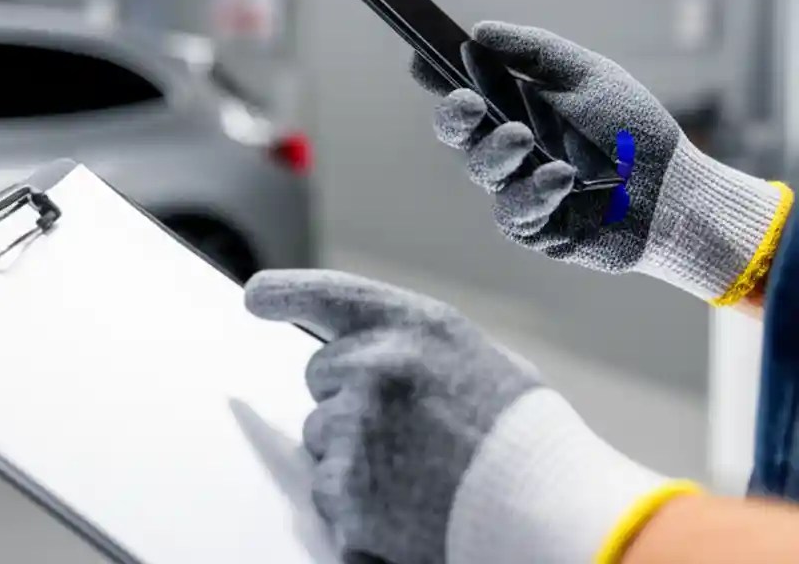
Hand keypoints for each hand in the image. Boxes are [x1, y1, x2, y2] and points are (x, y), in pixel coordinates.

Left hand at [246, 269, 693, 563]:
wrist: (548, 511)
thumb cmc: (518, 437)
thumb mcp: (470, 360)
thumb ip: (407, 347)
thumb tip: (345, 354)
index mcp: (414, 324)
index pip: (328, 293)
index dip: (286, 293)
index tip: (257, 296)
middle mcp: (377, 365)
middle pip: (320, 374)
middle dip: (347, 398)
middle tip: (408, 427)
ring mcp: (356, 428)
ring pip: (319, 435)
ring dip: (351, 454)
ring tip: (416, 471)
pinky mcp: (346, 489)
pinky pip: (327, 490)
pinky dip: (355, 504)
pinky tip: (405, 505)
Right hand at [413, 22, 789, 304]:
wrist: (674, 191)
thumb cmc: (630, 131)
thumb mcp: (590, 76)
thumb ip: (535, 51)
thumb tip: (480, 30)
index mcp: (511, 108)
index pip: (461, 89)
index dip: (435, 76)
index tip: (422, 58)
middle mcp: (506, 148)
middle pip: (457, 132)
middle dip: (454, 115)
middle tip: (468, 102)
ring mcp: (515, 188)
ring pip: (483, 171)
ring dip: (498, 151)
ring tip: (523, 137)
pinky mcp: (534, 228)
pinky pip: (514, 213)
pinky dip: (534, 193)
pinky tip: (562, 177)